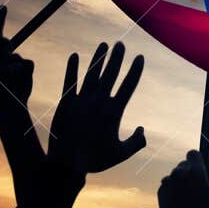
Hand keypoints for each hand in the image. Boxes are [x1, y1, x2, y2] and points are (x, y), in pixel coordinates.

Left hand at [45, 42, 144, 181]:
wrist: (67, 163)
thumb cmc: (95, 160)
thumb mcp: (122, 154)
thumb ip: (137, 142)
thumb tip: (143, 129)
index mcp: (114, 111)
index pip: (128, 84)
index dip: (135, 69)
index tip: (140, 57)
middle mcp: (99, 101)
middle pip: (111, 73)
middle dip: (117, 57)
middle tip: (121, 44)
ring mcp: (81, 100)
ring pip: (92, 73)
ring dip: (98, 58)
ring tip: (104, 45)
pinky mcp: (65, 103)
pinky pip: (70, 81)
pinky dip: (72, 68)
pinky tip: (75, 56)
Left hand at [158, 149, 208, 207]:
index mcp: (194, 171)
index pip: (193, 153)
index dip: (198, 159)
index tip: (201, 167)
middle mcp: (179, 172)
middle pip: (185, 163)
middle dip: (191, 171)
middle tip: (196, 187)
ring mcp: (168, 180)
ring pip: (177, 173)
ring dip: (182, 180)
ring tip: (188, 197)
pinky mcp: (161, 188)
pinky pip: (170, 183)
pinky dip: (174, 189)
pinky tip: (179, 201)